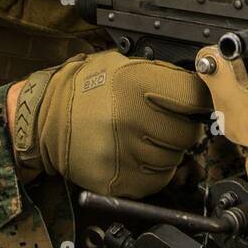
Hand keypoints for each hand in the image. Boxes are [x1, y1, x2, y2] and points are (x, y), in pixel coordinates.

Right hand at [10, 51, 211, 197]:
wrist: (46, 117)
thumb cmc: (88, 88)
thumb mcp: (123, 65)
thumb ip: (163, 77)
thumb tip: (201, 89)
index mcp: (134, 84)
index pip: (192, 97)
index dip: (200, 101)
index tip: (198, 103)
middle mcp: (129, 119)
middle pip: (187, 134)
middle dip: (183, 128)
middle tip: (168, 122)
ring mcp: (121, 153)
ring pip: (174, 160)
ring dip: (168, 151)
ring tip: (146, 138)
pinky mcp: (115, 180)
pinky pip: (155, 181)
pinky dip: (154, 171)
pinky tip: (138, 156)